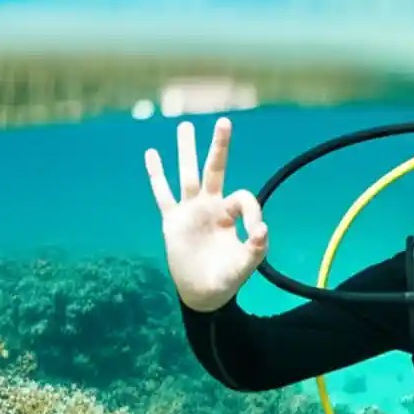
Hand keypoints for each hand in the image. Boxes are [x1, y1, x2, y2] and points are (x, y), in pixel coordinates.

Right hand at [144, 117, 267, 312]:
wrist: (204, 293)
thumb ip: (256, 248)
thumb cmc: (228, 277)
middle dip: (219, 146)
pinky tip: (151, 154)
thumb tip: (262, 229)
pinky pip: (162, 194)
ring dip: (186, 151)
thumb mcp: (246, 265)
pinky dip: (156, 175)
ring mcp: (191, 211)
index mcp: (232, 214)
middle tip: (224, 121)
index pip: (243, 197)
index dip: (251, 210)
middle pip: (215, 169)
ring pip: (187, 175)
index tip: (256, 231)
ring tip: (185, 126)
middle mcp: (212, 206)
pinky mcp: (173, 221)